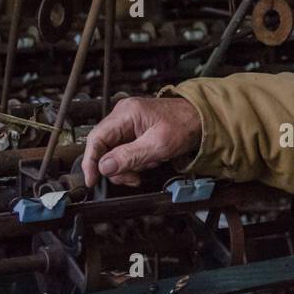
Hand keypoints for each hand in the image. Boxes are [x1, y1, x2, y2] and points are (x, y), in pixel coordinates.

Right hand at [81, 96, 201, 188]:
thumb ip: (130, 156)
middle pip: (104, 148)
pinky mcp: (135, 130)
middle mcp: (123, 115)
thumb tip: (105, 167)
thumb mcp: (158, 145)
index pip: (96, 138)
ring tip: (149, 164)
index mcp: (126, 113)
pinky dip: (135, 160)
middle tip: (133, 178)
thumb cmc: (185, 125)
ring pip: (114, 152)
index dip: (91, 161)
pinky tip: (150, 159)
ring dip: (129, 165)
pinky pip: (125, 150)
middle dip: (117, 167)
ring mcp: (128, 122)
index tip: (92, 180)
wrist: (202, 119)